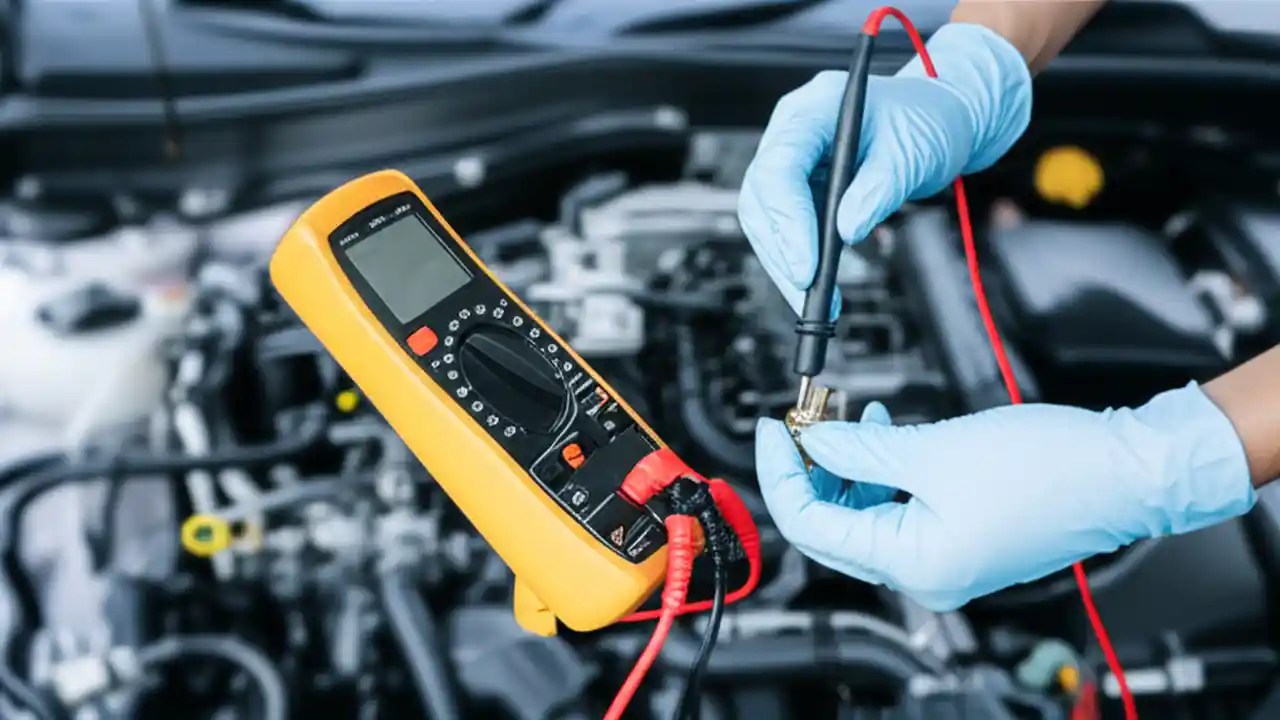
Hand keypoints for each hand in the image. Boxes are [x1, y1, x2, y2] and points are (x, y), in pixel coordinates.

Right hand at [737, 23, 1031, 314]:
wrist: (936, 119)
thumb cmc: (926, 123)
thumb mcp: (911, 152)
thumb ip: (878, 189)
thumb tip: (846, 232)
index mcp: (812, 110)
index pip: (780, 167)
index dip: (788, 221)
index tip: (807, 268)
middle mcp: (790, 132)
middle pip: (762, 197)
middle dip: (782, 251)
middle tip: (810, 293)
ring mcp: (791, 159)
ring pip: (765, 219)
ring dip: (786, 264)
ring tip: (820, 301)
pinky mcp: (798, 186)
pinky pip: (785, 227)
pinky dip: (799, 258)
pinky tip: (820, 285)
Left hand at [755, 384, 1255, 610]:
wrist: (1126, 469)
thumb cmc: (1049, 466)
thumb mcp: (933, 448)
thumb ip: (860, 448)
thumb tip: (812, 439)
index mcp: (914, 566)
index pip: (811, 526)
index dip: (781, 472)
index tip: (770, 428)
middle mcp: (926, 576)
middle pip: (833, 525)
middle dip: (813, 466)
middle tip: (804, 416)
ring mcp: (944, 560)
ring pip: (864, 514)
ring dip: (848, 462)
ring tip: (844, 412)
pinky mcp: (962, 539)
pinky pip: (900, 509)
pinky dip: (882, 470)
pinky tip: (880, 426)